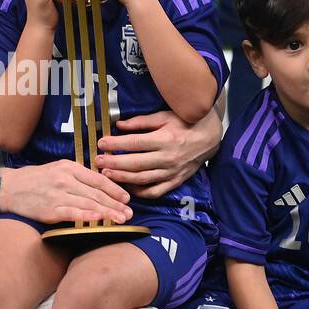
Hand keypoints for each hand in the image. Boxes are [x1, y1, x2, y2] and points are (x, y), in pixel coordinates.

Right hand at [0, 160, 132, 224]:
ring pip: (89, 203)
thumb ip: (77, 175)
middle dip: (116, 203)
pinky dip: (87, 215)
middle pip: (97, 193)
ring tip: (121, 219)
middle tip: (130, 212)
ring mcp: (58, 194)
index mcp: (69, 167)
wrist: (8, 187)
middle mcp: (65, 179)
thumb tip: (100, 184)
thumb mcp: (57, 169)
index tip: (127, 198)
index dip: (115, 189)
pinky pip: (73, 213)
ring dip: (108, 212)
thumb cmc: (34, 179)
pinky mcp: (50, 210)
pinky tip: (99, 219)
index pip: (98, 179)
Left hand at [95, 108, 220, 197]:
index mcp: (165, 139)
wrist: (210, 137)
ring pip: (143, 179)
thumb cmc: (185, 123)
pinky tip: (127, 187)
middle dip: (113, 163)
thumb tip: (119, 126)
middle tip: (98, 161)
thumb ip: (141, 122)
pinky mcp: (175, 181)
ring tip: (107, 174)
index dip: (115, 144)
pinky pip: (155, 191)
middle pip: (135, 163)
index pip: (134, 143)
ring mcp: (172, 172)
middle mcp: (168, 157)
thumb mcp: (164, 116)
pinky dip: (140, 192)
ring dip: (122, 178)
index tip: (101, 143)